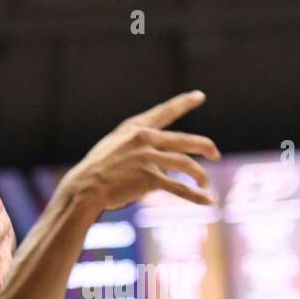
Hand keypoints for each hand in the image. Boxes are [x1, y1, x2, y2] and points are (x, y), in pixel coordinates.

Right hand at [61, 90, 220, 212]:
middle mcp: (144, 139)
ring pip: (186, 164)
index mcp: (134, 128)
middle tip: (215, 155)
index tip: (199, 96)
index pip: (165, 112)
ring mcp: (148, 158)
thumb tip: (162, 160)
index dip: (184, 102)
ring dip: (200, 176)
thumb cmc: (94, 171)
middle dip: (205, 147)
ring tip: (205, 184)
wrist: (83, 189)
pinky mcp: (149, 178)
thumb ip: (136, 146)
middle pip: (185, 140)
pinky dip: (195, 196)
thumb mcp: (113, 147)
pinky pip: (179, 187)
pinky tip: (207, 202)